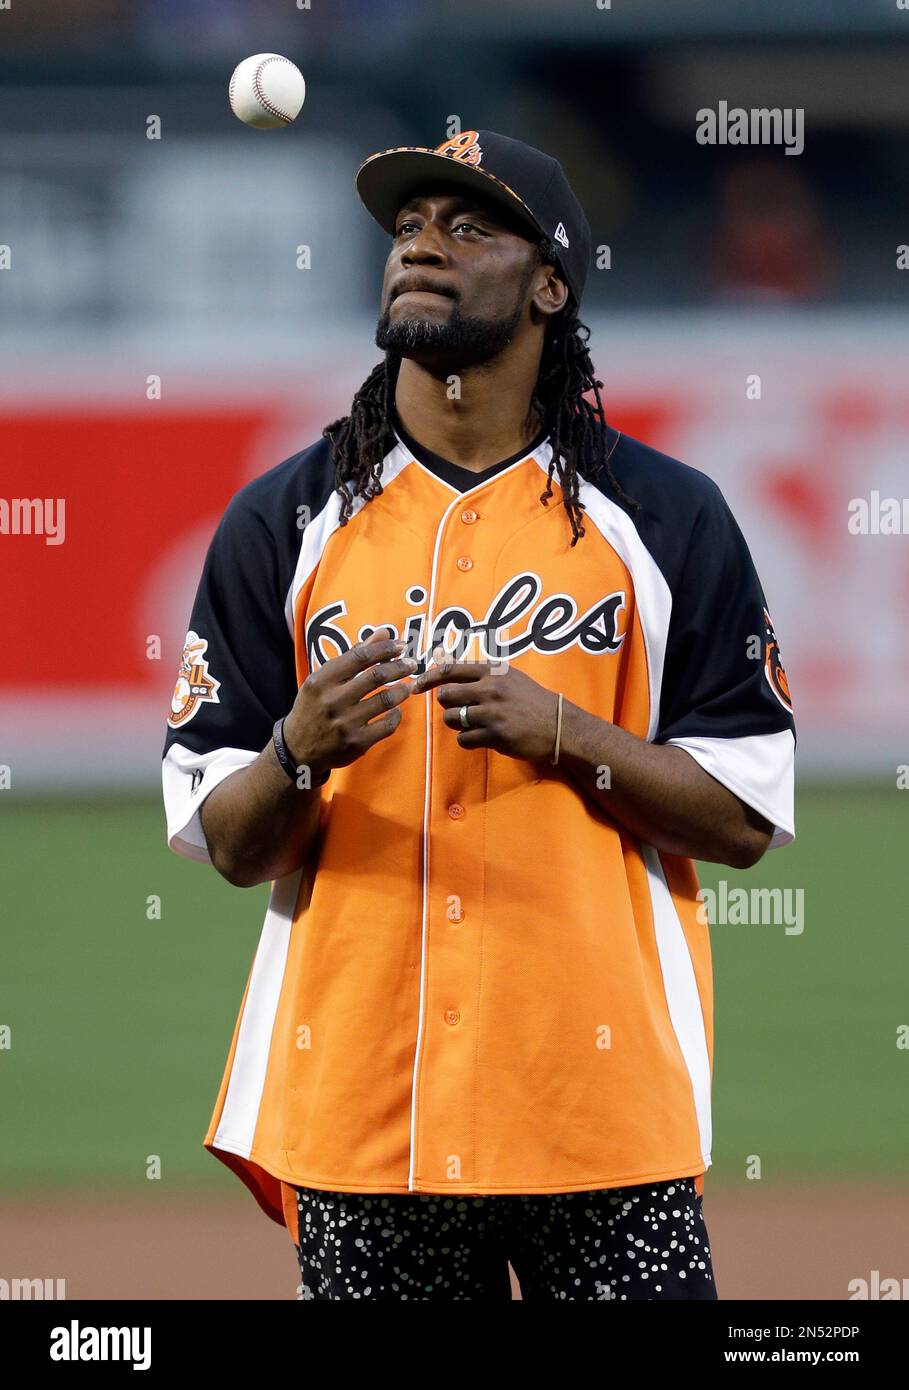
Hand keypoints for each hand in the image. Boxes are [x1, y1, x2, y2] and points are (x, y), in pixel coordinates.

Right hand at [283, 627, 415, 776]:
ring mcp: (345, 724)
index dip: (385, 649)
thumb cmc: (315, 706)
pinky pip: (387, 725)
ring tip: (407, 686)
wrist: (298, 748)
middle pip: (376, 677)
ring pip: (385, 700)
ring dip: (402, 690)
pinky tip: (396, 710)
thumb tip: (383, 633)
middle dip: (400, 667)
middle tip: (412, 664)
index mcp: (321, 681)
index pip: (360, 656)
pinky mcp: (356, 743)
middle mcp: (332, 701)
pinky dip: (396, 715)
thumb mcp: (324, 679)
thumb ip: (353, 655)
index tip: (401, 646)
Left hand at [410, 650, 559, 761]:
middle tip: (459, 708)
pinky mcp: (495, 735)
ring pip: (451, 718)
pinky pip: (463, 739)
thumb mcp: (510, 677)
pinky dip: (468, 740)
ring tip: (473, 723)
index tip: (416, 686)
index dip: (428, 678)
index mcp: (492, 672)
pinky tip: (482, 737)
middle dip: (447, 704)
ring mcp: (493, 713)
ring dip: (457, 723)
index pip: (450, 670)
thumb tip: (446, 668)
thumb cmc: (531, 700)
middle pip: (445, 695)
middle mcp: (491, 689)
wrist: (558, 725)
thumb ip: (481, 673)